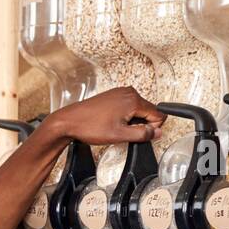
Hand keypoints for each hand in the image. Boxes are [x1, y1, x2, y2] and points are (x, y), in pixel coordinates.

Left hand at [43, 87, 166, 146]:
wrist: (69, 121)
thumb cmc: (90, 126)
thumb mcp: (120, 135)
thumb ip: (142, 134)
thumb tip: (157, 133)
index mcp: (133, 100)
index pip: (158, 115)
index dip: (152, 128)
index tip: (138, 134)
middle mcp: (129, 92)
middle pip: (149, 111)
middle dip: (142, 124)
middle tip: (124, 131)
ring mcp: (120, 92)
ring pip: (139, 109)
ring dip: (132, 121)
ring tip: (116, 126)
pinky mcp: (113, 95)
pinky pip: (128, 106)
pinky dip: (125, 116)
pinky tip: (112, 121)